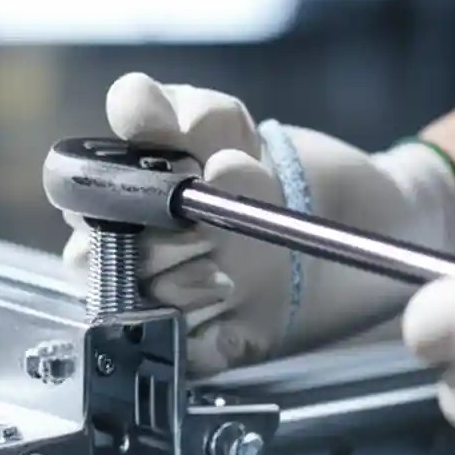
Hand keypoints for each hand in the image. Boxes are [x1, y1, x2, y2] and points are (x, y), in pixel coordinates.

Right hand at [62, 72, 454, 374]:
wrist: (376, 222)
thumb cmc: (294, 171)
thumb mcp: (234, 126)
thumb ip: (181, 110)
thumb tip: (130, 100)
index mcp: (134, 196)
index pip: (78, 199)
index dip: (109, 194)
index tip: (163, 180)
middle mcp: (147, 251)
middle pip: (99, 261)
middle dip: (158, 242)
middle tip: (206, 222)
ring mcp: (179, 300)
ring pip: (139, 307)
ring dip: (184, 288)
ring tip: (232, 271)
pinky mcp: (217, 345)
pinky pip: (186, 354)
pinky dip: (207, 338)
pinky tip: (239, 314)